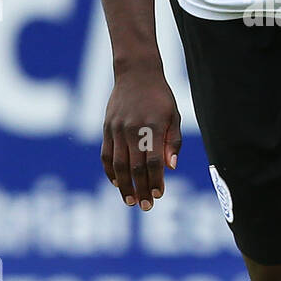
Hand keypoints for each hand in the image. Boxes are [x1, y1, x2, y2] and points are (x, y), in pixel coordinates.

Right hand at [101, 63, 181, 209]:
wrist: (136, 73)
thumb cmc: (160, 96)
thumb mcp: (174, 115)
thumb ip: (173, 141)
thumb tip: (171, 167)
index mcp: (154, 127)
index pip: (154, 160)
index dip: (156, 180)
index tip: (159, 195)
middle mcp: (133, 129)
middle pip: (136, 166)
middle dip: (141, 189)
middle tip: (146, 207)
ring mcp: (117, 129)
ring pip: (119, 164)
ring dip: (124, 186)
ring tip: (130, 201)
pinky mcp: (107, 128)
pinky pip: (106, 155)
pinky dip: (110, 171)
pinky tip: (116, 183)